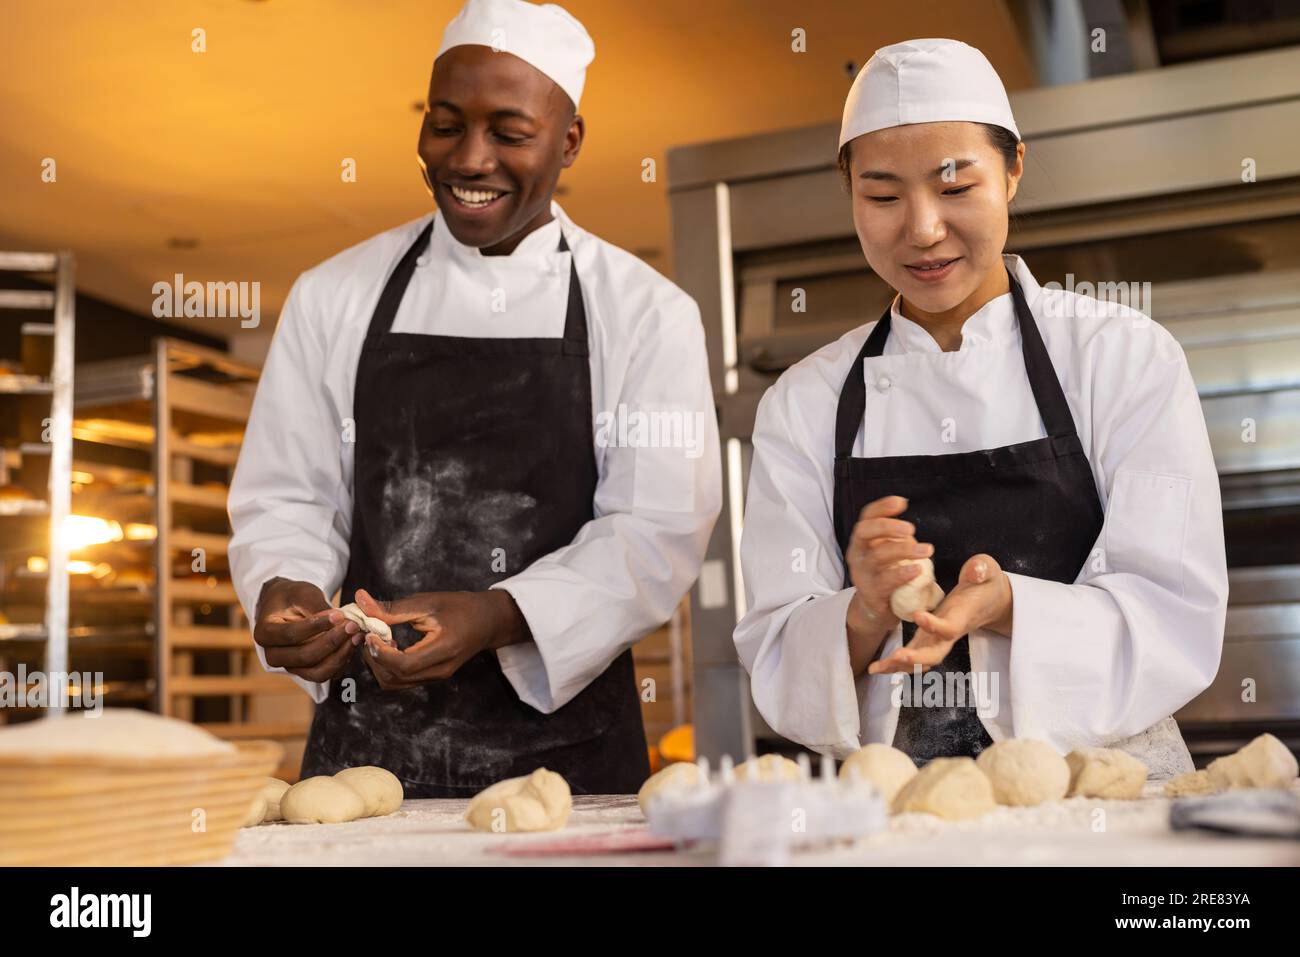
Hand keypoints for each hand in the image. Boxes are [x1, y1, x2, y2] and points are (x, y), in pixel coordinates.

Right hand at [253, 577, 361, 682]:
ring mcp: (290, 667)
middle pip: (305, 656)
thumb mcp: (302, 593)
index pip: (291, 634)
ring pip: (317, 672)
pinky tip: (353, 644)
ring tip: (357, 636)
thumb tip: (339, 620)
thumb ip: (316, 607)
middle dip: (332, 641)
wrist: (289, 606)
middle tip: (353, 625)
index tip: (339, 615)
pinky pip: (327, 674)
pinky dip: (342, 662)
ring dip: (340, 656)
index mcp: (264, 633)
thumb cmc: (293, 597)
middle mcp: (273, 655)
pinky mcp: (306, 672)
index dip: (317, 626)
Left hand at [352, 588, 530, 689]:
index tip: (370, 633)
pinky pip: (403, 680)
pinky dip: (389, 666)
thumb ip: (393, 608)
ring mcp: (436, 676)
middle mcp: (440, 670)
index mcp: (443, 650)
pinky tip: (391, 646)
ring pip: (395, 683)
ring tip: (379, 640)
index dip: (381, 653)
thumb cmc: (461, 607)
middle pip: (395, 678)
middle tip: (370, 634)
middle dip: (375, 659)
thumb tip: (360, 600)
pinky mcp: (432, 676)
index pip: (404, 665)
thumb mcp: (428, 602)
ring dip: (380, 665)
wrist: (488, 621)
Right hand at [844, 495, 932, 640]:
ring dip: (904, 550)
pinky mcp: (870, 592)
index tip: (901, 502)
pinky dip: (902, 574)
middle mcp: (857, 553)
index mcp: (862, 539)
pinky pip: (885, 581)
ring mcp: (861, 573)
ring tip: (927, 550)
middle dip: (887, 526)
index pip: (867, 516)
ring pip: (878, 556)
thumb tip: (910, 530)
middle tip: (911, 528)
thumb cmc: (886, 574)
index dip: (882, 507)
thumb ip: (896, 540)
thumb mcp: (888, 553)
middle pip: (865, 531)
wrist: (874, 609)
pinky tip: (917, 570)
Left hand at [868, 553, 1012, 674]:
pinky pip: (913, 655)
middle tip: (897, 656)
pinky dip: (895, 663)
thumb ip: (981, 569)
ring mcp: (938, 639)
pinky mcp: (928, 638)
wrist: (990, 600)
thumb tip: (975, 571)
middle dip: (916, 658)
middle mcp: (949, 633)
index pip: (950, 627)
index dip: (936, 625)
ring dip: (899, 666)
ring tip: (877, 668)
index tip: (918, 616)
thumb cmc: (985, 584)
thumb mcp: (987, 570)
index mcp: (962, 616)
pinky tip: (877, 667)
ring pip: (921, 660)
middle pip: (935, 654)